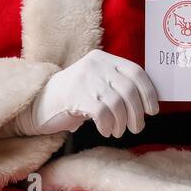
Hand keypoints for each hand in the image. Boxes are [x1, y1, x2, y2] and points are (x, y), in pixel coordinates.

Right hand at [13, 49, 159, 138]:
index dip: (149, 92)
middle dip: (136, 113)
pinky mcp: (75, 96)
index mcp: (103, 58)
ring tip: (118, 131)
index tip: (152, 110)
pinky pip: (102, 113)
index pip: (136, 71)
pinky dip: (108, 125)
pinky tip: (105, 130)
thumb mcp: (96, 82)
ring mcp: (85, 79)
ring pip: (117, 104)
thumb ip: (117, 85)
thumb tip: (146, 104)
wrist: (39, 102)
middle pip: (129, 90)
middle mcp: (95, 65)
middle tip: (136, 128)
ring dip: (122, 123)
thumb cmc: (73, 97)